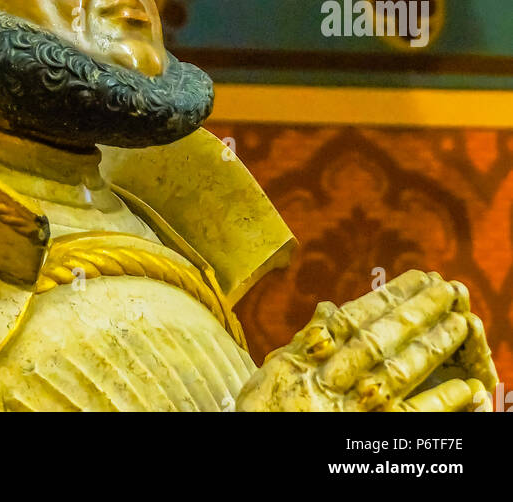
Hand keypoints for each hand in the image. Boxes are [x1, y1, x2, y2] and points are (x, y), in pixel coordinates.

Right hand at [236, 270, 496, 412]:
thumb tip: (328, 306)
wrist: (256, 447)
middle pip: (382, 337)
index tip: (417, 276)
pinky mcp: (366, 435)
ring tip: (461, 323)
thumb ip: (305, 338)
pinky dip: (439, 404)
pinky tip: (467, 390)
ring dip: (433, 346)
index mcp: (310, 355)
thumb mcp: (276, 369)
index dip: (390, 295)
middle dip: (417, 311)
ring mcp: (352, 407)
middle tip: (448, 288)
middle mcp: (333, 378)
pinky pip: (408, 419)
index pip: (357, 316)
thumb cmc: (264, 412)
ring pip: (398, 370)